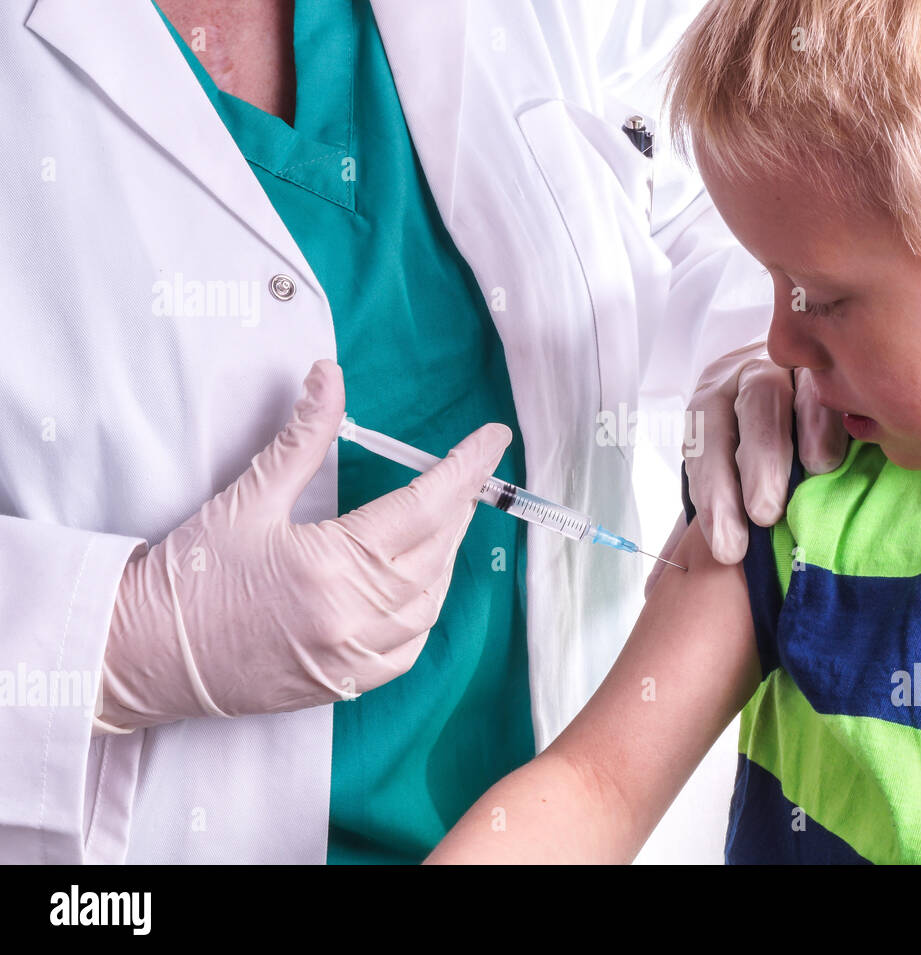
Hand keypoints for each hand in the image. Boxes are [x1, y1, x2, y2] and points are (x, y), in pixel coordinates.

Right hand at [97, 359, 510, 731]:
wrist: (141, 656)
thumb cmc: (190, 577)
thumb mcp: (248, 498)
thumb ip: (302, 436)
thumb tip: (330, 375)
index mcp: (333, 563)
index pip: (426, 505)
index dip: (466, 467)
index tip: (493, 439)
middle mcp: (354, 615)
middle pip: (438, 548)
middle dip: (460, 504)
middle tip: (467, 472)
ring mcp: (353, 656)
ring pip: (432, 599)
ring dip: (448, 555)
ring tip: (447, 519)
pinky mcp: (344, 683)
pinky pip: (410, 646)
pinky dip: (425, 608)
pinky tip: (421, 583)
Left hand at [677, 341, 847, 566]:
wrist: (803, 378)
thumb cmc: (759, 440)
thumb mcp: (727, 473)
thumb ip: (700, 523)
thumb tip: (657, 587)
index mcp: (711, 404)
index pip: (705, 442)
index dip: (714, 493)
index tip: (727, 549)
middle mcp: (742, 378)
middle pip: (740, 411)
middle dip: (752, 464)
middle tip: (764, 516)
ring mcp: (786, 365)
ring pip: (775, 393)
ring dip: (786, 442)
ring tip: (804, 485)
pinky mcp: (827, 365)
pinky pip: (822, 386)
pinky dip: (824, 421)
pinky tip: (830, 458)